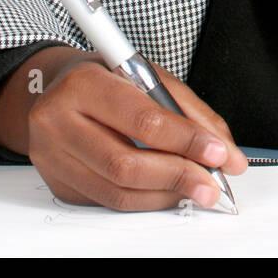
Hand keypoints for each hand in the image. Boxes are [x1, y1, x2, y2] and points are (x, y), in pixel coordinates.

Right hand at [21, 51, 248, 212]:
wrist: (54, 88)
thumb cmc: (105, 78)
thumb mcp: (147, 76)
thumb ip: (189, 110)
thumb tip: (225, 151)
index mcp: (84, 83)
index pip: (142, 119)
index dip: (185, 140)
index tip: (217, 153)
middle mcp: (58, 120)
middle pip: (125, 164)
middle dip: (178, 176)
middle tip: (211, 183)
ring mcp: (51, 156)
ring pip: (117, 191)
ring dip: (165, 194)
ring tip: (195, 188)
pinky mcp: (57, 182)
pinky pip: (108, 201)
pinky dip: (145, 200)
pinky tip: (165, 190)